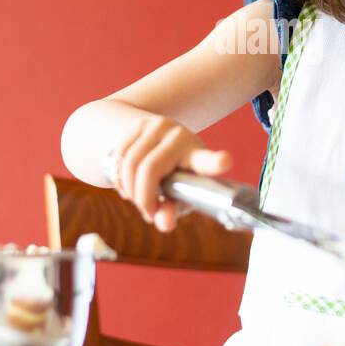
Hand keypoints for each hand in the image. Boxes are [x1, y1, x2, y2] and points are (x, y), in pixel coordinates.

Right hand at [105, 115, 231, 231]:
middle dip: (141, 197)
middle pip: (148, 169)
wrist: (156, 142)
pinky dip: (119, 177)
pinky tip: (127, 184)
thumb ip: (172, 211)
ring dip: (128, 190)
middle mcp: (180, 135)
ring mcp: (158, 125)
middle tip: (147, 212)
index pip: (207, 161)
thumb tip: (162, 224)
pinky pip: (119, 155)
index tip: (225, 161)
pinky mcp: (139, 121)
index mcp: (197, 155)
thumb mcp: (178, 195)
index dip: (216, 162)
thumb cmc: (175, 176)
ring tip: (137, 200)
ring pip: (129, 163)